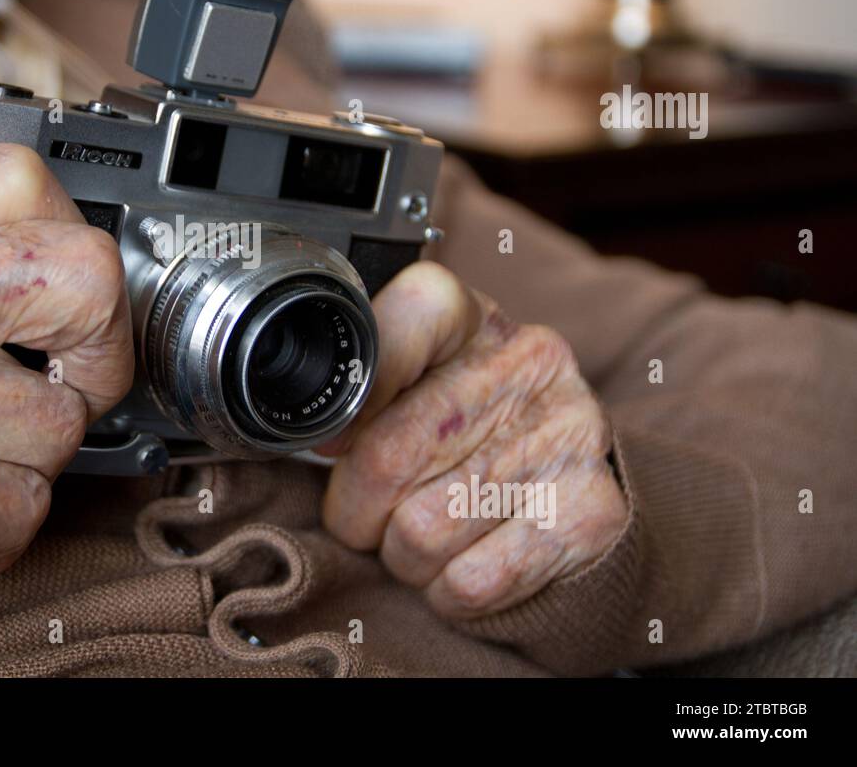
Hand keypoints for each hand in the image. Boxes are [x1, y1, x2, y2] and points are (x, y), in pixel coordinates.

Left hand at [321, 262, 625, 618]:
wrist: (569, 479)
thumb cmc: (465, 429)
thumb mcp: (415, 383)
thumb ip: (363, 388)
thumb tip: (317, 438)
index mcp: (470, 317)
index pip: (400, 324)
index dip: (349, 402)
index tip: (334, 442)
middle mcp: (529, 361)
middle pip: (389, 455)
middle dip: (357, 509)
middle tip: (364, 517)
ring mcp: (568, 432)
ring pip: (424, 530)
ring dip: (401, 557)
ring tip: (419, 538)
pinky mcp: (592, 510)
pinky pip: (473, 580)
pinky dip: (447, 592)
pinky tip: (458, 565)